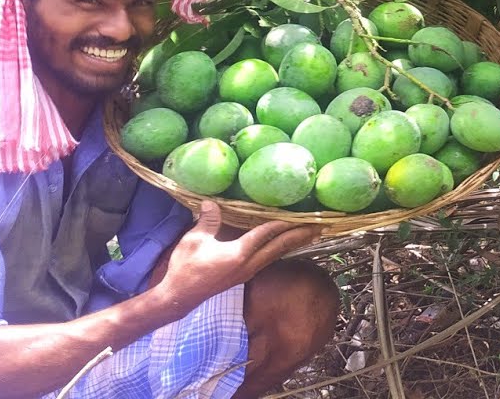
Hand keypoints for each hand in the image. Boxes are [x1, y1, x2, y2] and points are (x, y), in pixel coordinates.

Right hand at [155, 201, 321, 312]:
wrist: (179, 297)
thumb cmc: (185, 269)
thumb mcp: (194, 241)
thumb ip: (208, 221)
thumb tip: (212, 202)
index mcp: (239, 255)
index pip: (266, 235)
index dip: (282, 223)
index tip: (300, 214)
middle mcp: (249, 265)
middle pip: (280, 247)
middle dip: (300, 236)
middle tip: (320, 226)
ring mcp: (248, 272)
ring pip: (277, 255)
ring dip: (294, 243)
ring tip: (312, 234)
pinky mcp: (244, 275)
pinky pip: (269, 259)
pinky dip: (281, 249)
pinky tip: (285, 245)